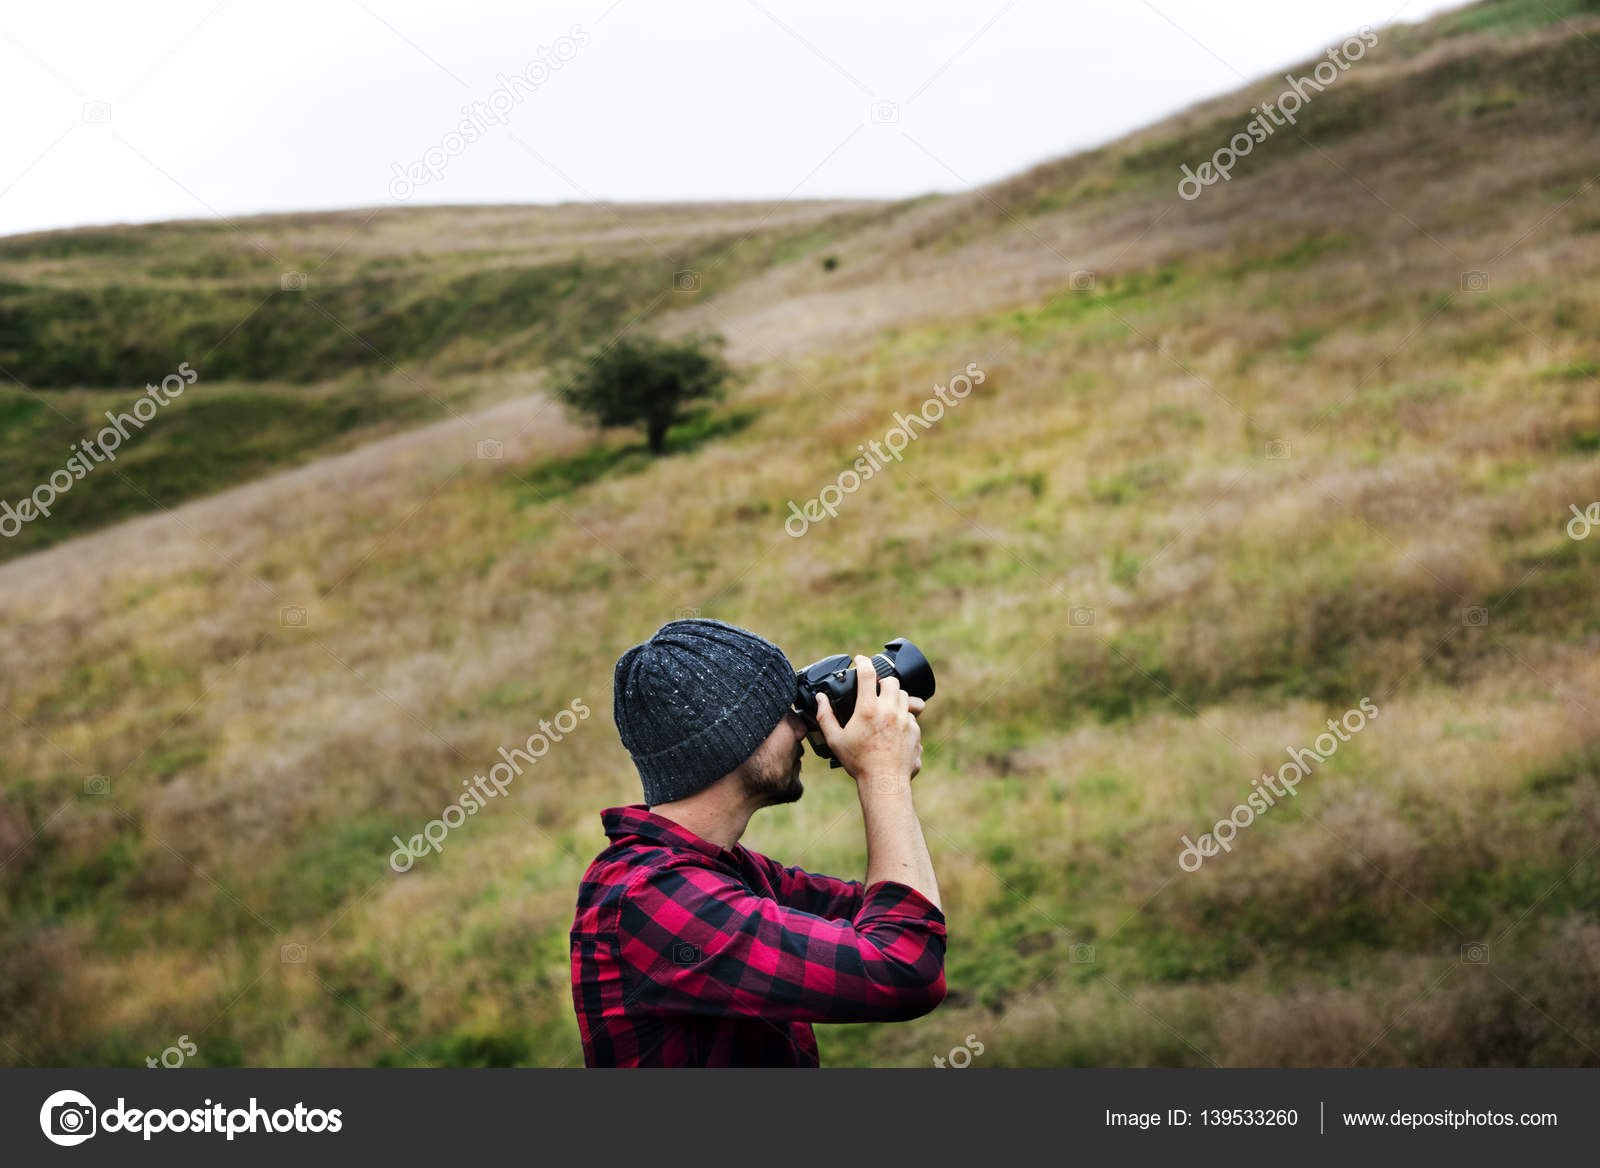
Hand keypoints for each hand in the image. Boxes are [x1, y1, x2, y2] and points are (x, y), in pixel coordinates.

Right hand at [814, 655, 922, 788]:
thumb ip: (825, 716)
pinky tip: (893, 725)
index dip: (863, 661)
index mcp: (868, 708)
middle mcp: (889, 710)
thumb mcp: (835, 740)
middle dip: (882, 680)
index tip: (860, 659)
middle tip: (874, 687)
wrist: (885, 782)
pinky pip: (911, 714)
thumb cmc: (858, 762)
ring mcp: (905, 719)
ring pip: (903, 695)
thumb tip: (820, 699)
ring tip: (884, 704)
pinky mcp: (915, 729)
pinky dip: (902, 715)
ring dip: (894, 695)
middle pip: (891, 680)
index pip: (867, 674)